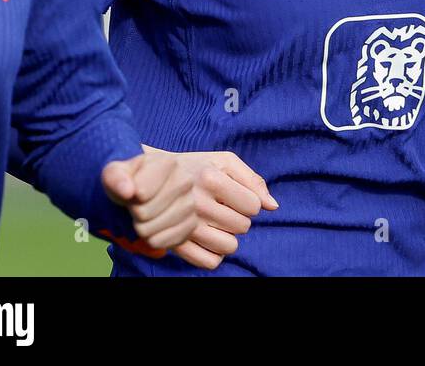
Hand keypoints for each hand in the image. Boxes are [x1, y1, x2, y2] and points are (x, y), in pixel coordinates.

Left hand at [101, 149, 196, 253]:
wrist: (142, 195)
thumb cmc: (128, 182)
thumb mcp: (113, 174)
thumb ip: (116, 178)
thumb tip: (128, 191)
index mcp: (168, 162)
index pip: (140, 193)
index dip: (129, 197)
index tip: (132, 191)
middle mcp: (185, 180)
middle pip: (144, 213)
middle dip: (134, 213)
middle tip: (137, 205)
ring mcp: (191, 203)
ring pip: (152, 230)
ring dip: (141, 228)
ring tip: (145, 216)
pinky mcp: (191, 225)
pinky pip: (161, 242)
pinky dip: (151, 239)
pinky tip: (153, 227)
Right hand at [142, 146, 278, 270]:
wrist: (152, 177)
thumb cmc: (197, 167)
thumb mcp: (225, 161)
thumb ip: (253, 180)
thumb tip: (273, 207)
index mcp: (211, 178)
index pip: (253, 206)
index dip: (249, 202)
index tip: (234, 196)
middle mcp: (197, 203)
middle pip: (242, 227)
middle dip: (238, 218)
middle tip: (221, 207)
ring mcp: (184, 225)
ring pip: (229, 247)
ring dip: (228, 237)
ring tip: (215, 223)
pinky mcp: (174, 244)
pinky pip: (210, 262)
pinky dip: (214, 254)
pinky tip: (207, 238)